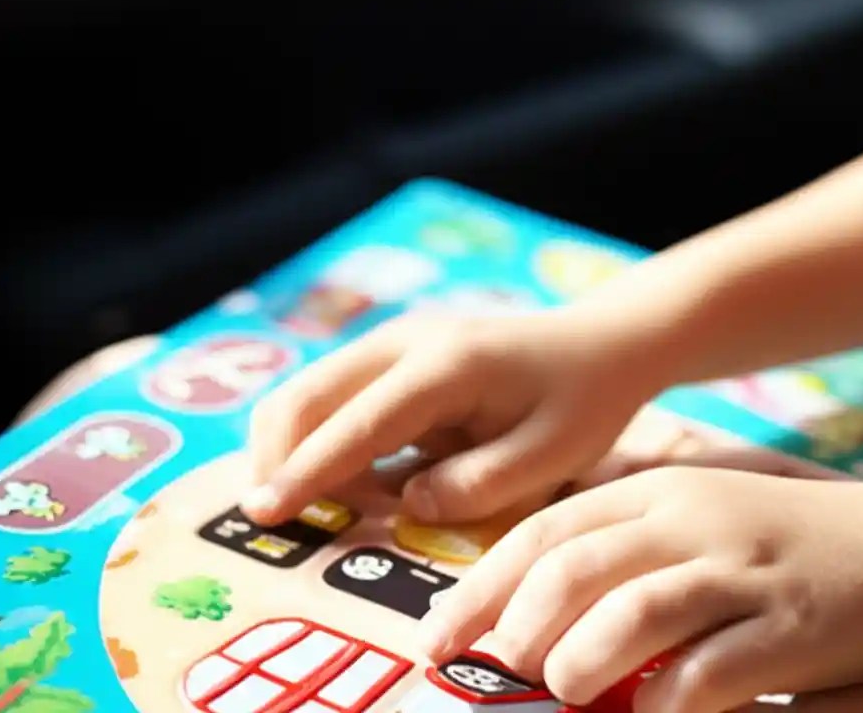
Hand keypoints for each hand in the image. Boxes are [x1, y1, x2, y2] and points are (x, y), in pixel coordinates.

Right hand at [242, 309, 664, 525]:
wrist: (598, 347)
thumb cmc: (582, 403)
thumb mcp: (551, 456)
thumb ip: (479, 485)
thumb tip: (408, 504)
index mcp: (448, 367)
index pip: (359, 421)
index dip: (308, 469)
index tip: (265, 511)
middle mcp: (405, 343)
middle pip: (306, 395)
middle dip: (276, 458)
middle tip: (273, 520)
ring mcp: (392, 345)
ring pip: (308, 395)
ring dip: (294, 452)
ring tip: (316, 511)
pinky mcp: (390, 360)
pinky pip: (333, 401)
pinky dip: (321, 443)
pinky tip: (349, 489)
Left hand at [416, 467, 862, 712]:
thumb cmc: (784, 543)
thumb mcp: (700, 517)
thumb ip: (625, 548)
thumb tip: (533, 611)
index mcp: (660, 491)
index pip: (546, 532)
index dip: (481, 587)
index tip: (438, 638)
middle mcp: (693, 521)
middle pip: (574, 570)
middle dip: (516, 626)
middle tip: (499, 667)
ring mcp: (742, 572)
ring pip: (630, 615)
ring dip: (578, 662)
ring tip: (562, 687)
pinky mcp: (788, 626)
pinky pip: (706, 672)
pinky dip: (663, 702)